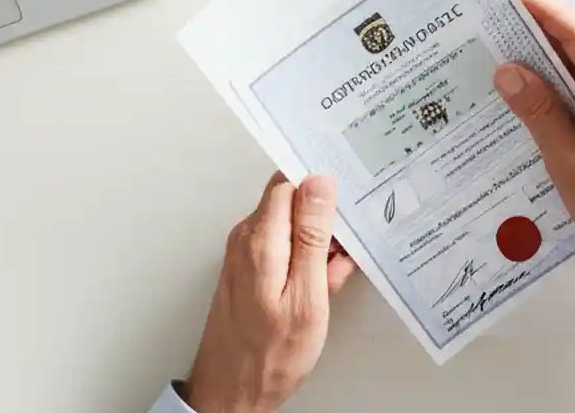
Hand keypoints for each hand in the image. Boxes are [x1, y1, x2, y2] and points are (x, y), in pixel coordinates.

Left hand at [184, 173, 355, 412]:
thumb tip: (319, 185)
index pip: (290, 182)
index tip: (342, 215)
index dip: (321, 194)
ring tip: (327, 283)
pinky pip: (282, 248)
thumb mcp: (307, 296)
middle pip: (291, 202)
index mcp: (261, 240)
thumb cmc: (269, 355)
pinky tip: (314, 290)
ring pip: (290, 227)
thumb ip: (313, 236)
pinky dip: (303, 264)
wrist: (232, 392)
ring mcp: (244, 254)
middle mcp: (246, 240)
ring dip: (316, 248)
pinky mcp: (247, 269)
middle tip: (337, 260)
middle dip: (322, 225)